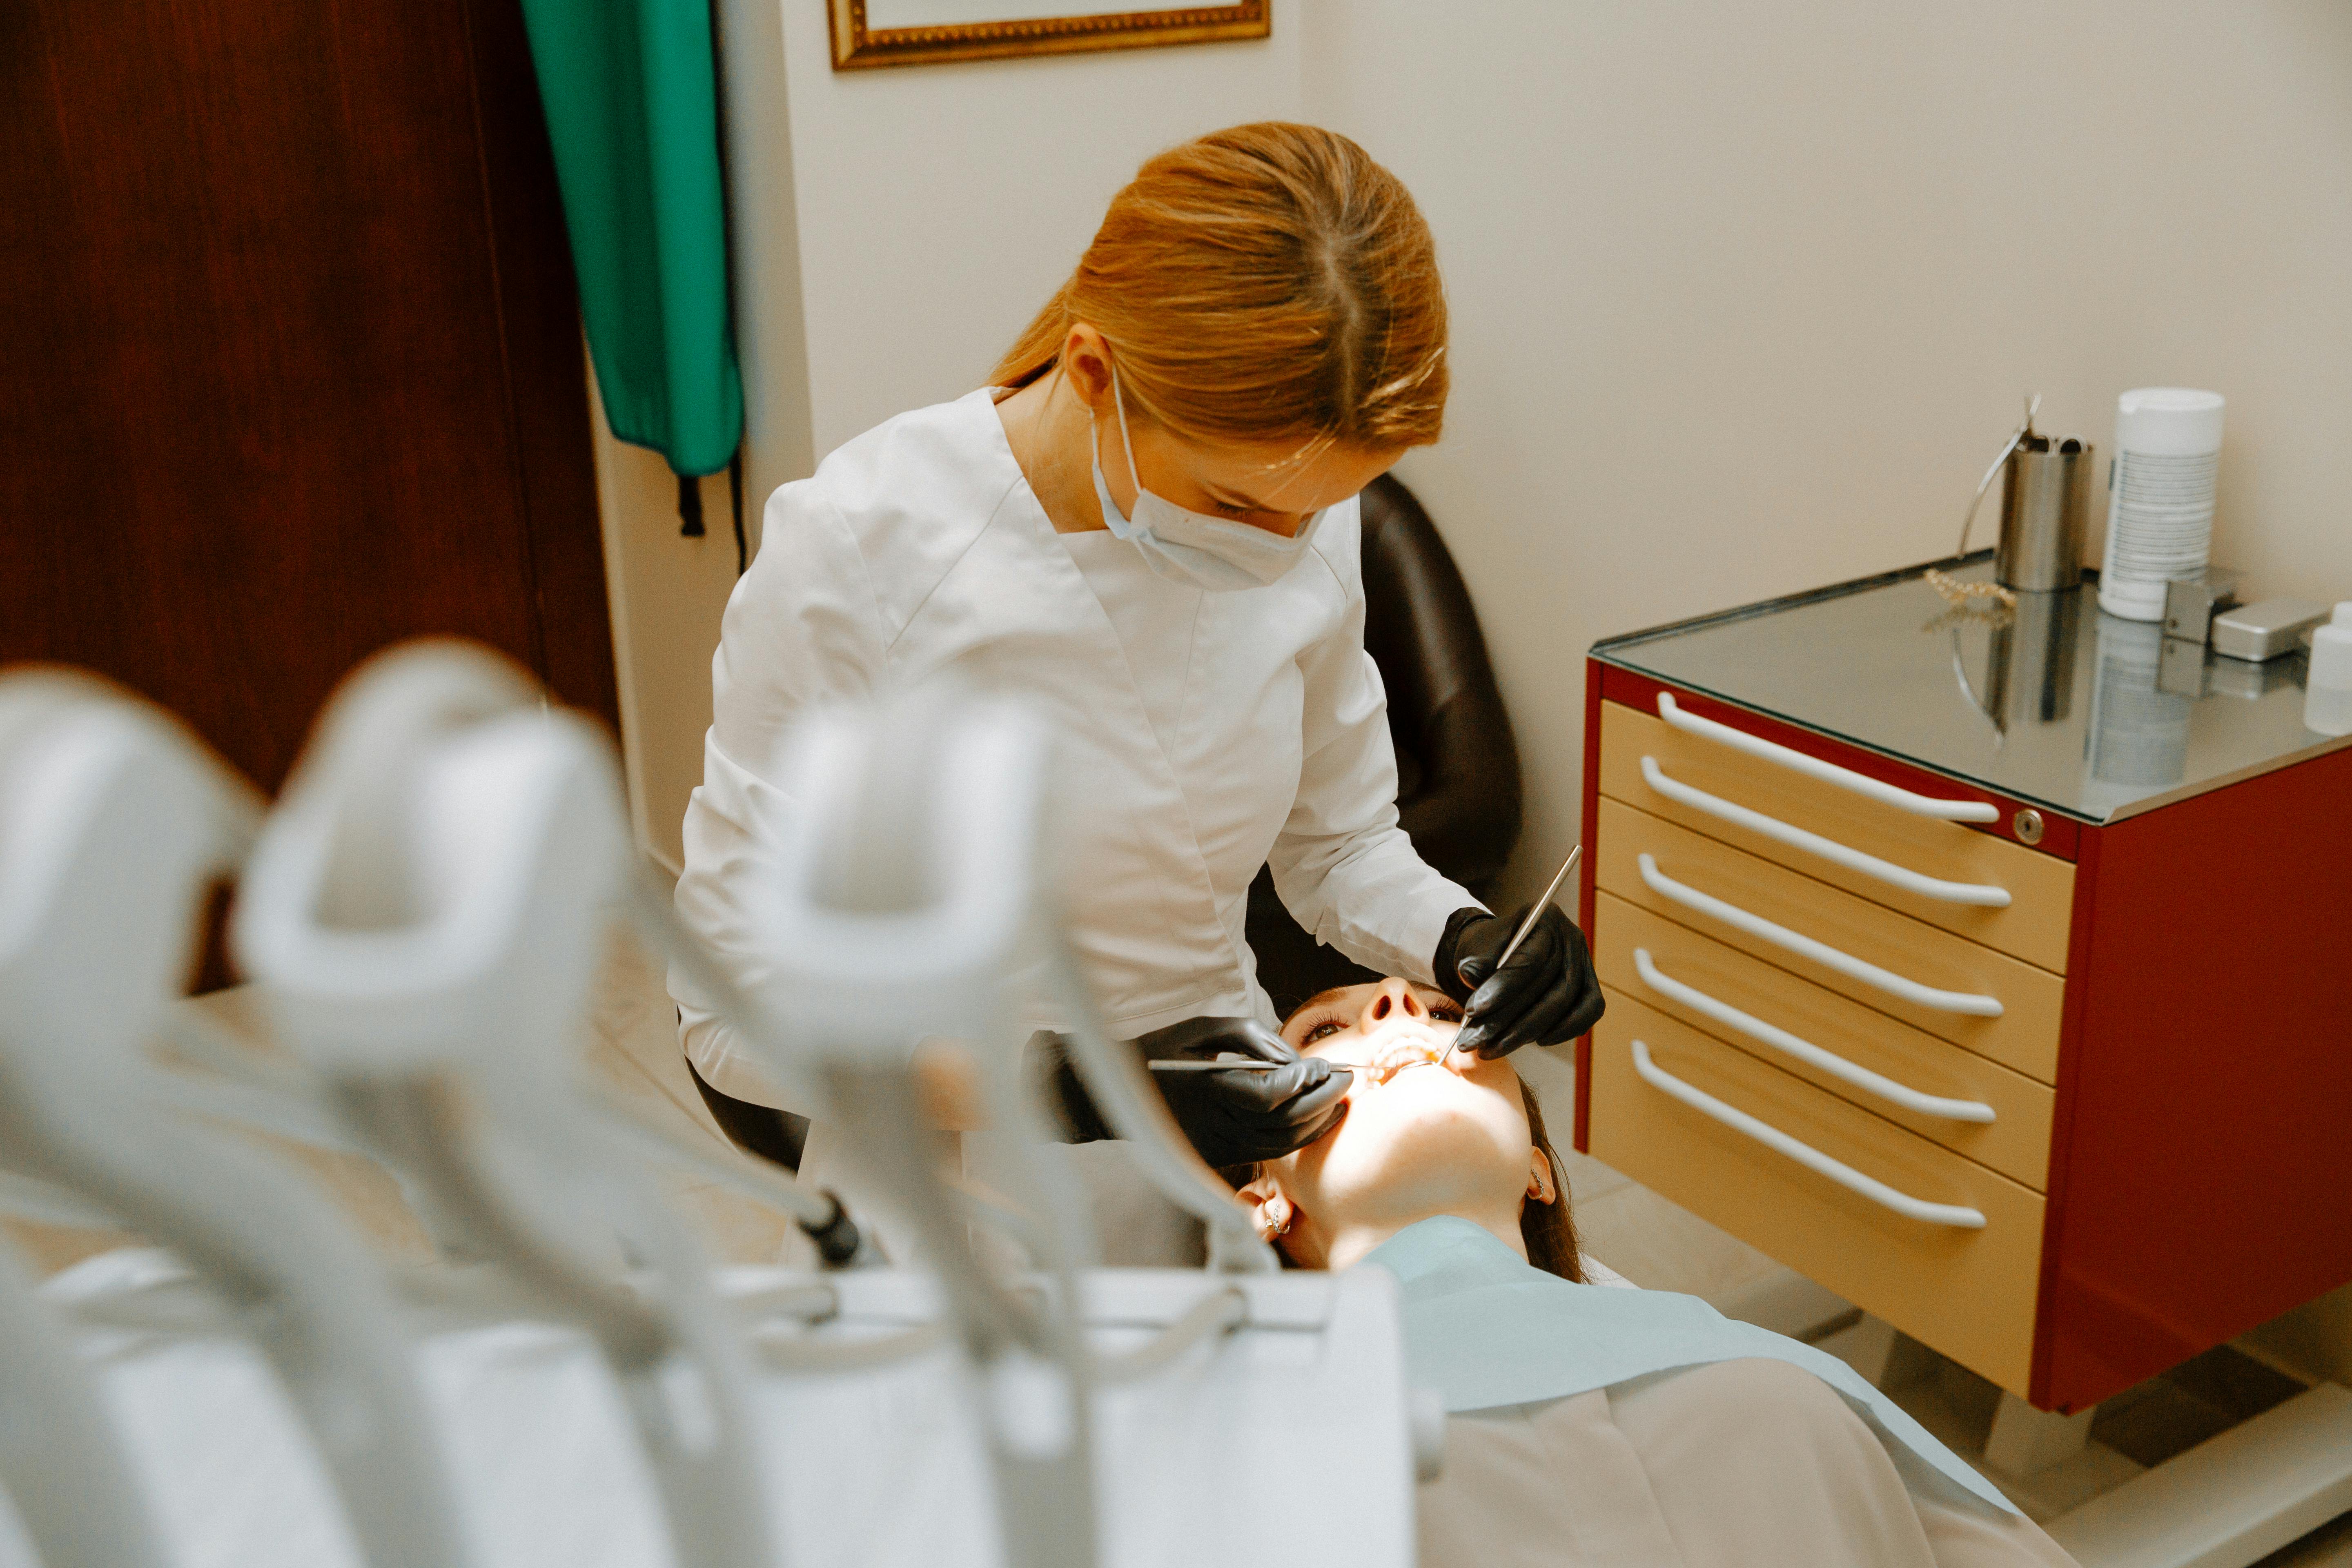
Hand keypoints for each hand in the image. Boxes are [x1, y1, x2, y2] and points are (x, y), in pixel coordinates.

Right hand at [1139, 1016, 1351, 1167]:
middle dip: (1320, 1100)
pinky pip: (1268, 1153)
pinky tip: (1317, 1120)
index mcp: (1207, 1089)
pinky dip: (1297, 1137)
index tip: (1322, 1064)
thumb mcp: (1202, 1029)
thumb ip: (1251, 1038)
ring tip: (1340, 1100)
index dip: (1301, 1083)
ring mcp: (1217, 1147)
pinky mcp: (1219, 1158)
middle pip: (1283, 1122)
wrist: (1117, 1097)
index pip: (1268, 1095)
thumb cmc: (1162, 1051)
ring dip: (1315, 1123)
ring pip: (1281, 1144)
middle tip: (1345, 1078)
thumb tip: (1293, 1058)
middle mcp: (1215, 1125)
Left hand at [1436, 903, 1603, 1058]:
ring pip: (1565, 1004)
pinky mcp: (1591, 984)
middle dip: (1509, 1020)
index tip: (1473, 1011)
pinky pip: (1588, 1012)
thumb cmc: (1488, 950)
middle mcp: (1571, 938)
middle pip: (1548, 987)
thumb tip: (1470, 975)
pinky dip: (1564, 1030)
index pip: (1529, 960)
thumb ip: (1473, 961)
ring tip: (1493, 1048)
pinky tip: (1536, 1041)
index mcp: (1544, 919)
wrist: (1502, 952)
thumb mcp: (1473, 949)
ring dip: (1528, 1033)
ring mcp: (1585, 962)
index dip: (1503, 989)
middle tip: (1476, 1041)